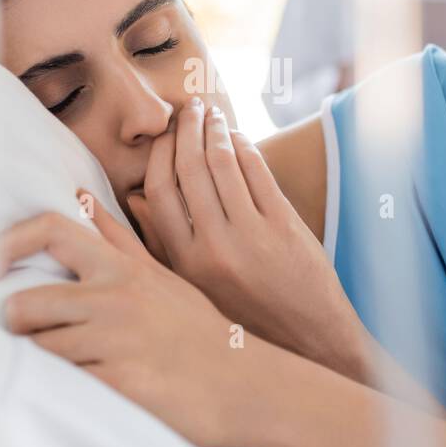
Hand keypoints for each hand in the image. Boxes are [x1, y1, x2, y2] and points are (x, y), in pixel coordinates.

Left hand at [0, 204, 258, 446]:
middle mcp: (115, 297)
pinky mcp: (120, 383)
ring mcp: (117, 340)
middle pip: (27, 302)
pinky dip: (63, 392)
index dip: (7, 242)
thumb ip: (116, 239)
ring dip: (42, 363)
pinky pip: (65, 386)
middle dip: (18, 327)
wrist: (246, 385)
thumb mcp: (161, 276)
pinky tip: (83, 396)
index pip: (52, 229)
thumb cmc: (198, 333)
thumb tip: (80, 196)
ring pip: (40, 349)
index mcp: (122, 267)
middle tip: (30, 341)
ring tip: (68, 369)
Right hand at [125, 97, 369, 380]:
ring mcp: (250, 234)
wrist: (308, 336)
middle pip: (188, 170)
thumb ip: (165, 248)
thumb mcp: (195, 290)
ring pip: (223, 163)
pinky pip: (257, 171)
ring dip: (215, 130)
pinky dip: (245, 146)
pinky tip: (239, 137)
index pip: (157, 192)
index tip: (163, 135)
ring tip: (211, 114)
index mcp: (185, 263)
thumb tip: (137, 202)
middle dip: (185, 131)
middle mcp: (214, 247)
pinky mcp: (283, 225)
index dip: (159, 155)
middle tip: (187, 110)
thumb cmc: (247, 312)